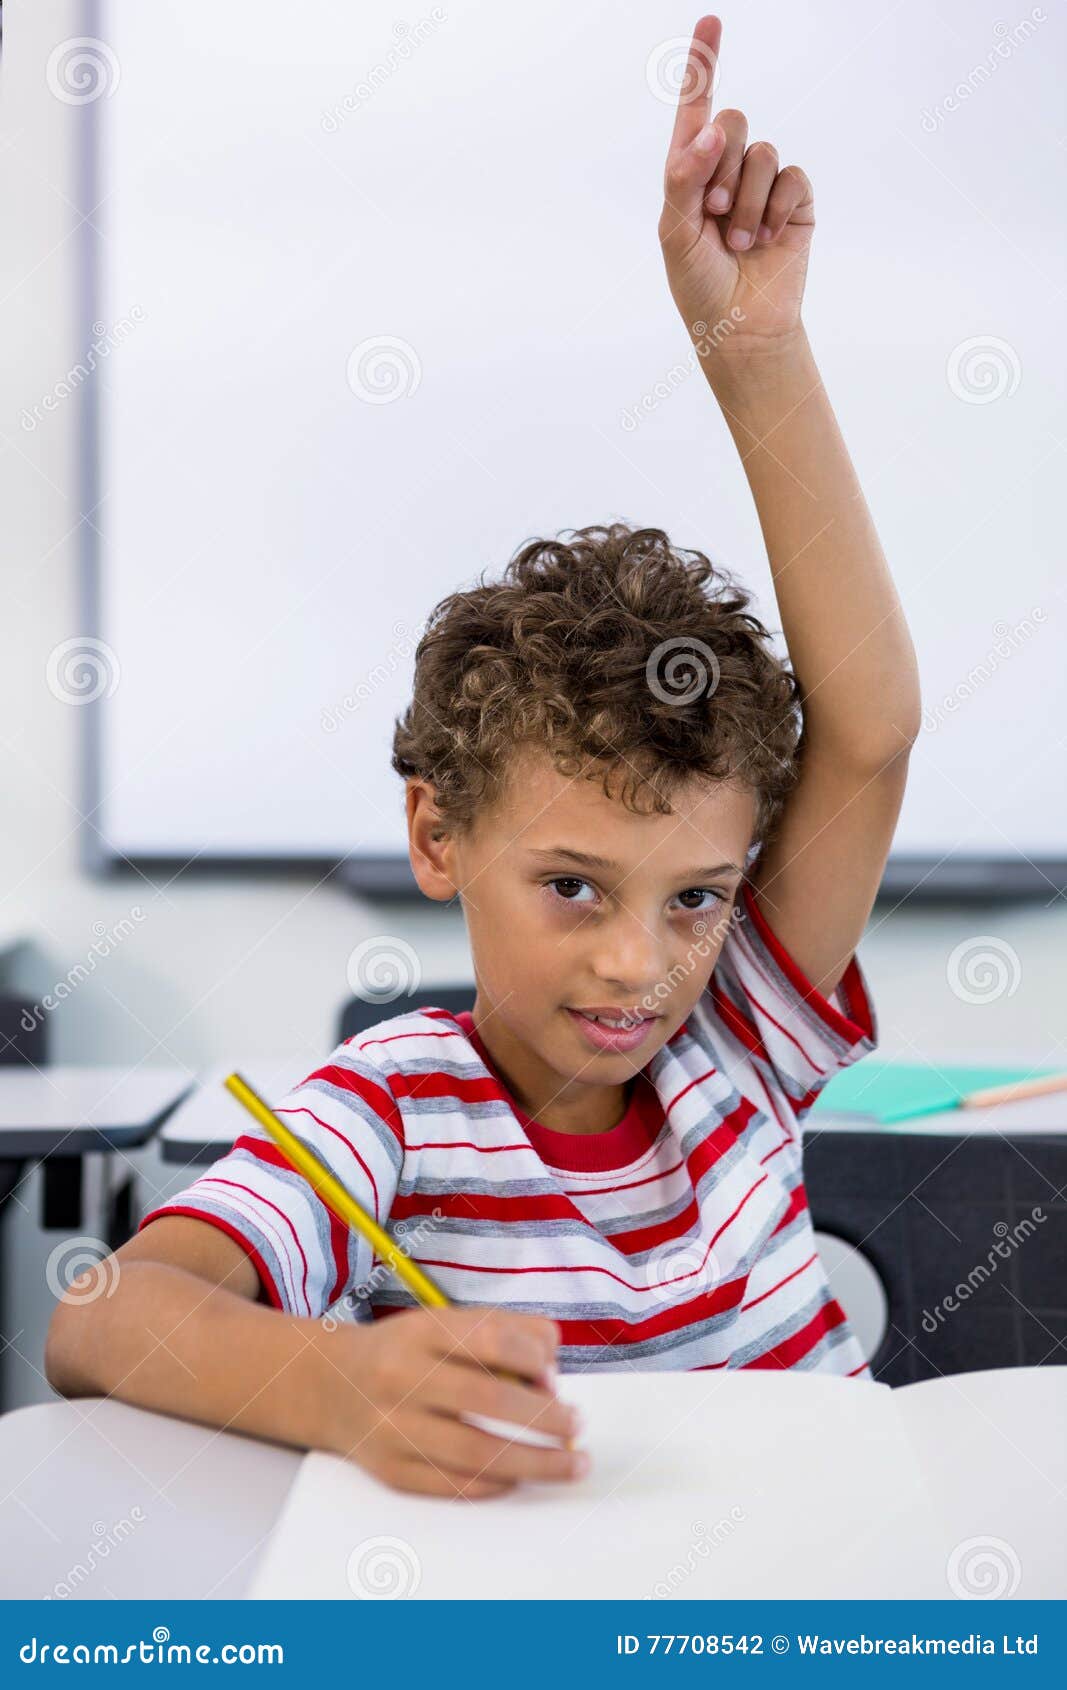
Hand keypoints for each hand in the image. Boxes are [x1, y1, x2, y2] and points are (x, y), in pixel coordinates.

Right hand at [316, 1306, 586, 1497]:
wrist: (332, 1386)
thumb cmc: (408, 1351)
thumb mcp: (448, 1322)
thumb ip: (507, 1332)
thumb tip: (551, 1375)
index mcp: (421, 1331)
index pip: (491, 1339)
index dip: (535, 1358)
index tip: (557, 1379)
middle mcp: (402, 1377)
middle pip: (488, 1399)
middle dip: (546, 1417)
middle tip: (576, 1426)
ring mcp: (393, 1427)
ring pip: (476, 1452)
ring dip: (535, 1462)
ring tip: (570, 1463)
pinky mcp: (390, 1470)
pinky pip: (453, 1485)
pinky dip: (495, 1484)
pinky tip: (520, 1478)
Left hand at [658, 16, 813, 357]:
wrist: (741, 327)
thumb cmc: (699, 285)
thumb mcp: (675, 232)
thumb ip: (683, 176)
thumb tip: (711, 128)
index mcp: (690, 172)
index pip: (695, 108)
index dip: (703, 63)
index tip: (710, 22)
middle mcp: (727, 169)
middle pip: (733, 119)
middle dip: (721, 166)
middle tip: (713, 214)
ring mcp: (763, 184)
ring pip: (763, 152)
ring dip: (746, 200)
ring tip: (738, 241)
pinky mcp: (795, 201)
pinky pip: (792, 176)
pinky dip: (775, 207)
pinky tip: (767, 239)